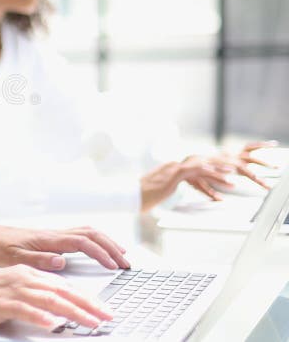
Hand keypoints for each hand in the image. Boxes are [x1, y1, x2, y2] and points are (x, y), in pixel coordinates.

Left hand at [0, 219, 129, 270]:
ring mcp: (57, 233)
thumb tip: (61, 261)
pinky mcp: (56, 236)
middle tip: (126, 264)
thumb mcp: (14, 259)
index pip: (81, 242)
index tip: (113, 266)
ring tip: (122, 256)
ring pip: (89, 231)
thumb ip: (38, 260)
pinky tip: (104, 249)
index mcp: (48, 240)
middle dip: (111, 247)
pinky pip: (83, 233)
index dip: (99, 253)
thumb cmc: (2, 249)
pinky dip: (98, 240)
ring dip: (107, 241)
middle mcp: (56, 233)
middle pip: (91, 233)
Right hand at [0, 264, 112, 329]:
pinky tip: (52, 324)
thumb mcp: (11, 292)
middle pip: (62, 291)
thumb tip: (57, 312)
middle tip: (107, 316)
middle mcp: (23, 278)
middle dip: (88, 304)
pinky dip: (39, 317)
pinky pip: (23, 310)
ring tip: (90, 322)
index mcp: (27, 273)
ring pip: (49, 300)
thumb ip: (34, 297)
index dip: (86, 298)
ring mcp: (11, 290)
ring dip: (73, 312)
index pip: (64, 286)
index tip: (104, 309)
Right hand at [140, 140, 276, 210]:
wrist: (130, 196)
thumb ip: (164, 189)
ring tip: (232, 173)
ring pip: (201, 166)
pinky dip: (209, 172)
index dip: (209, 169)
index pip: (193, 168)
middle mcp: (172, 166)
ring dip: (218, 170)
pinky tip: (219, 174)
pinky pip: (195, 171)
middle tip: (233, 169)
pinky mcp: (174, 175)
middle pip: (200, 165)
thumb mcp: (156, 192)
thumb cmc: (140, 197)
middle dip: (218, 167)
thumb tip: (166, 192)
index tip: (220, 171)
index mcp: (169, 170)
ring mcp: (173, 169)